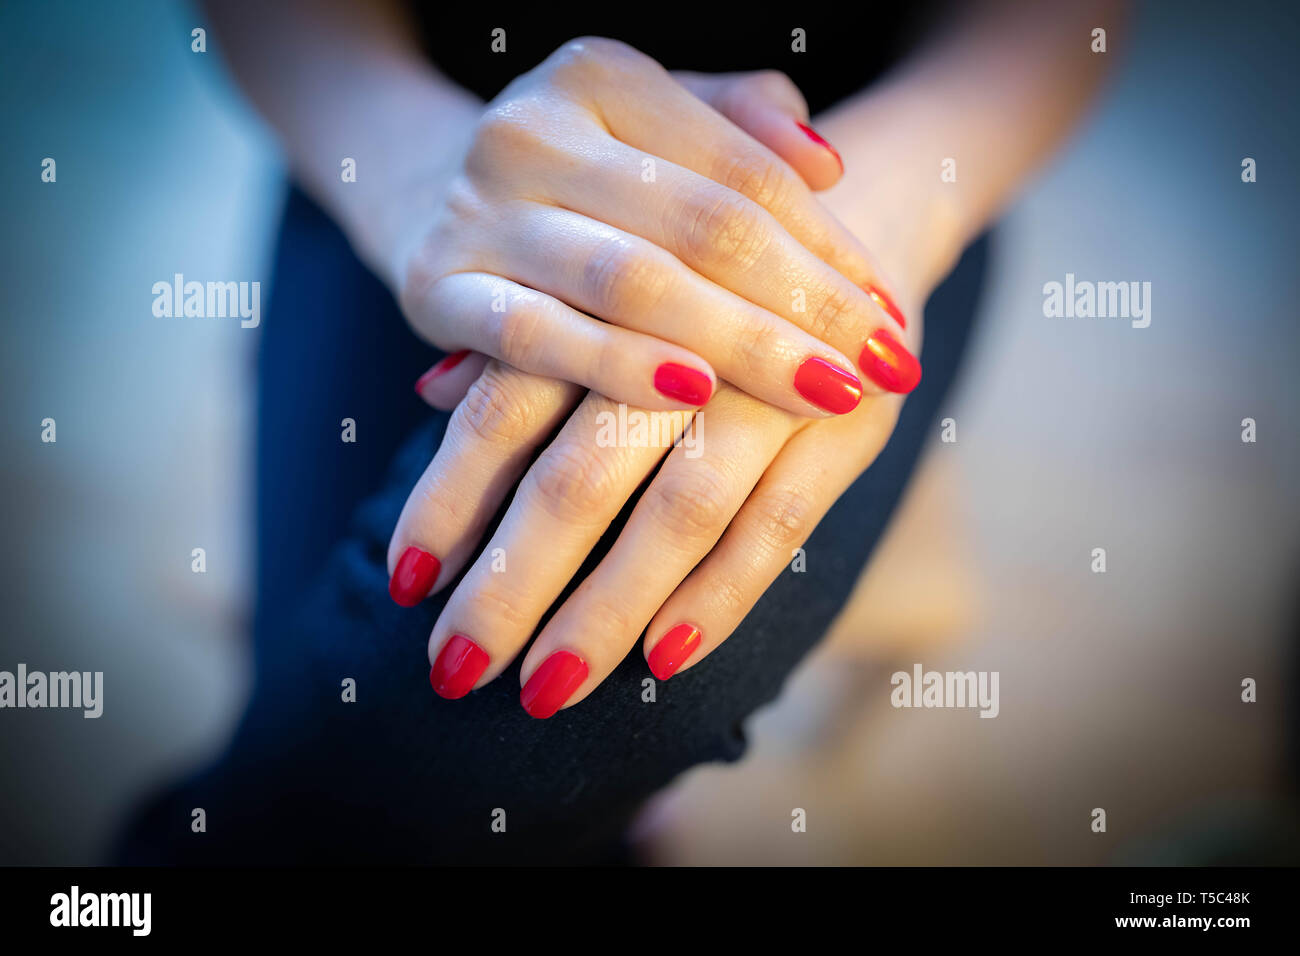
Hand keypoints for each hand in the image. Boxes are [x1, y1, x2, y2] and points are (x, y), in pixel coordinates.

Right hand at [397, 37, 918, 418]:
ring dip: (738, 344)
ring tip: (824, 393)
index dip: (829, 246)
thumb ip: (742, 128)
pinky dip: (615, 367)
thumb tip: (829, 167)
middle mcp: (534, 128)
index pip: (744, 169)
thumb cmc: (579, 175)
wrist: (423, 193)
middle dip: (805, 306)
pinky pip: (536, 337)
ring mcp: (479, 208)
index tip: (891, 312)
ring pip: (632, 282)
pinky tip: (693, 399)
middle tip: (883, 367)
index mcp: (600, 76)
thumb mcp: (656, 128)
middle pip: (701, 226)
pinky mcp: (434, 287)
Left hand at [401, 289, 919, 713]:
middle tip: (454, 668)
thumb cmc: (707, 262)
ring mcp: (774, 385)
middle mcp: (687, 340)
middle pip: (582, 474)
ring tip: (545, 687)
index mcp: (608, 296)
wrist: (862, 212)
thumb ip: (524, 333)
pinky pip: (779, 524)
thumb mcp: (612, 273)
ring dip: (608, 607)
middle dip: (513, 581)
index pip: (505, 409)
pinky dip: (721, 592)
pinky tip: (666, 658)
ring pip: (679, 509)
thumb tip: (426, 391)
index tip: (403, 582)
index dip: (450, 498)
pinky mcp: (850, 425)